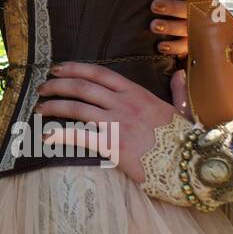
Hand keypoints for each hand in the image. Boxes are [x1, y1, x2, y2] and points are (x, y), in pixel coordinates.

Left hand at [33, 61, 185, 183]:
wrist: (193, 164)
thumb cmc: (187, 140)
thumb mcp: (184, 110)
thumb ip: (178, 91)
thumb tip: (180, 75)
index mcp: (137, 93)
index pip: (99, 74)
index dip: (75, 69)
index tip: (58, 69)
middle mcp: (124, 103)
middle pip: (82, 87)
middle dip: (58, 85)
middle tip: (42, 88)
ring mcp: (117, 123)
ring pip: (77, 108)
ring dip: (54, 106)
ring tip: (39, 108)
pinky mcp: (113, 145)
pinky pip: (80, 136)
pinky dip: (60, 134)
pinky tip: (46, 135)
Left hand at [147, 0, 213, 57]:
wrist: (211, 34)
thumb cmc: (197, 1)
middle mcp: (202, 10)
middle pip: (189, 8)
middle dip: (173, 7)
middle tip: (155, 5)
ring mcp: (198, 30)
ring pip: (185, 29)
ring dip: (169, 26)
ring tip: (154, 24)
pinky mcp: (192, 46)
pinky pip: (183, 49)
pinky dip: (171, 47)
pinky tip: (160, 45)